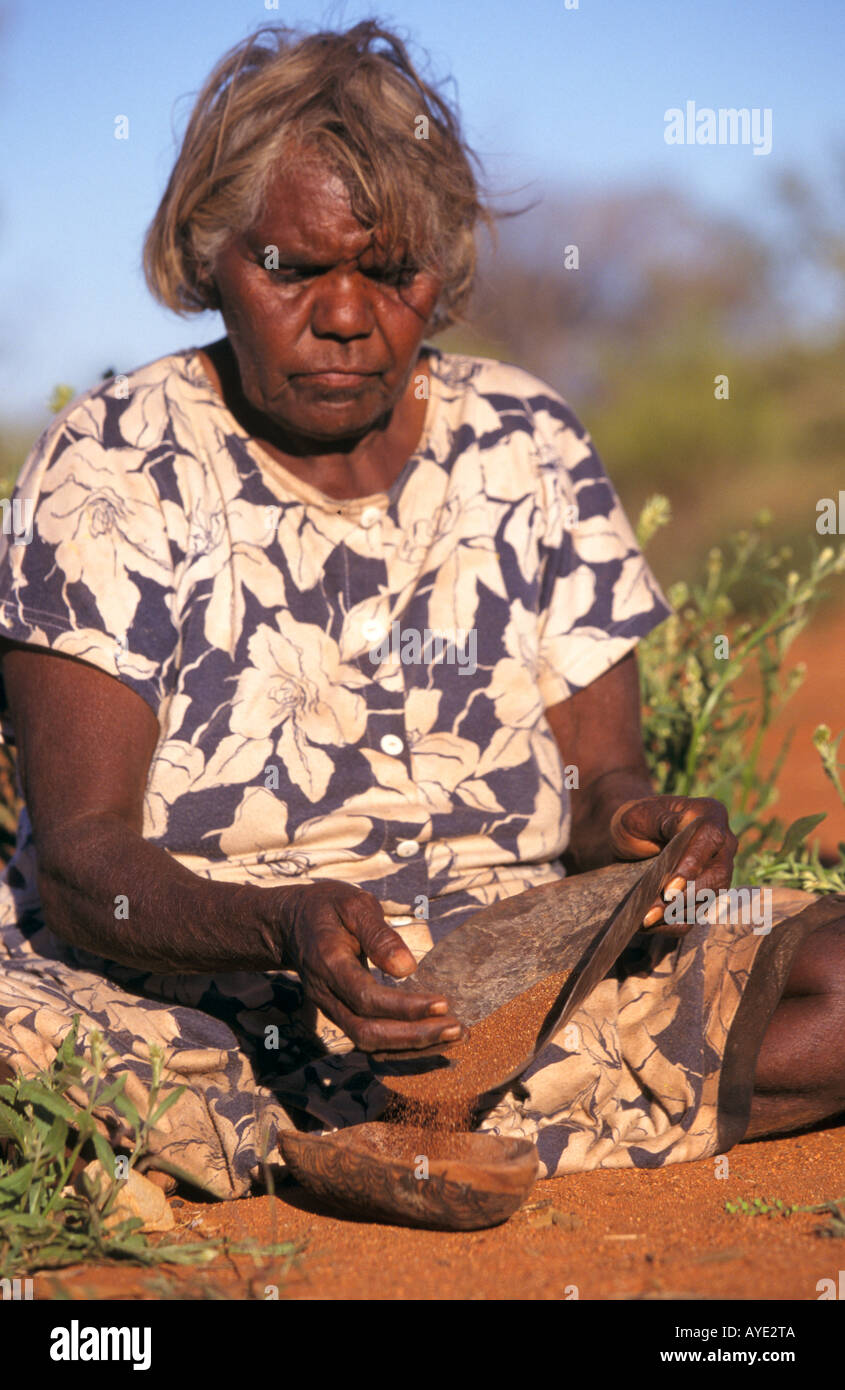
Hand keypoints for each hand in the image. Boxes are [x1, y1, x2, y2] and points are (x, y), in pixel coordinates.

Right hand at [277, 880, 464, 1051]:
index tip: (444, 1003)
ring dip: (412, 1047)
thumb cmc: (328, 908)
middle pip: (367, 1033)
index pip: (367, 998)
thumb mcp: (353, 904)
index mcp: (328, 963)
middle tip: (457, 1028)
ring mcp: (330, 1009)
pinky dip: (402, 1046)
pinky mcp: (340, 1015)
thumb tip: (407, 969)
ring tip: (454, 1036)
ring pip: (368, 1043)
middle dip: (414, 1036)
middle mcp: (325, 994)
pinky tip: (433, 1039)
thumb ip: (379, 935)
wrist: (291, 923)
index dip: (406, 1007)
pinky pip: (370, 1040)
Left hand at [609, 795, 738, 933]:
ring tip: (645, 919)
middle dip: (684, 897)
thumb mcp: (641, 813)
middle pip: (716, 877)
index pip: (711, 839)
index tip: (669, 888)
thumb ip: (662, 820)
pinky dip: (671, 925)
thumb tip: (678, 830)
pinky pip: (694, 917)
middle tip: (652, 911)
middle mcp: (722, 847)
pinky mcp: (703, 897)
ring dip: (675, 914)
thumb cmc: (636, 820)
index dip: (692, 865)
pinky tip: (648, 925)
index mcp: (710, 816)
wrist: (627, 838)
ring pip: (707, 901)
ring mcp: (716, 874)